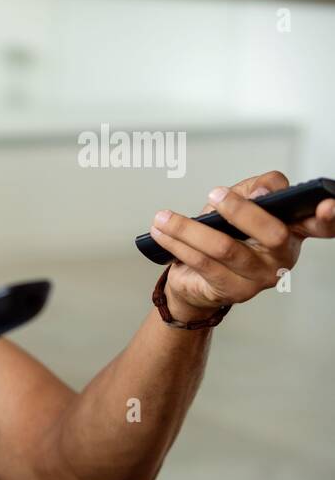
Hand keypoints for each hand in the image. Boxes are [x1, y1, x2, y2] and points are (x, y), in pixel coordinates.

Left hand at [148, 171, 334, 319]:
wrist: (196, 279)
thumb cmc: (225, 234)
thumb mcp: (240, 203)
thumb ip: (255, 188)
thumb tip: (265, 189)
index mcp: (295, 230)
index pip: (323, 225)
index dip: (330, 217)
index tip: (327, 205)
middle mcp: (284, 256)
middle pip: (271, 232)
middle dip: (241, 210)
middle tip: (216, 194)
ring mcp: (261, 278)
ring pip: (225, 248)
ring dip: (188, 229)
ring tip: (164, 217)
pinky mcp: (234, 291)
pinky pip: (202, 263)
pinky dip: (178, 243)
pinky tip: (161, 232)